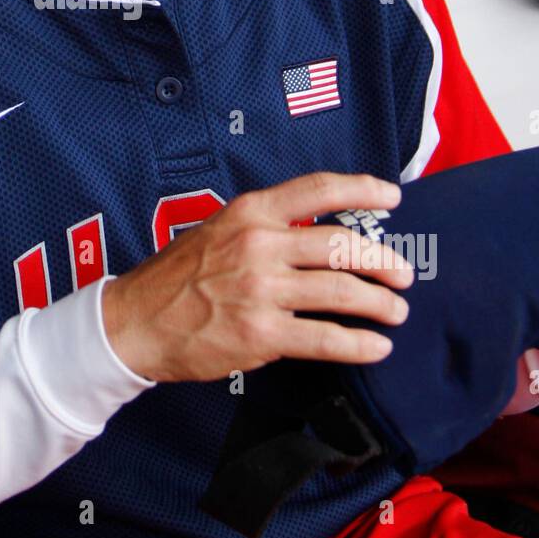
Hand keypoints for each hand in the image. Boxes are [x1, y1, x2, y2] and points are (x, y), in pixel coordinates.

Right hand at [102, 170, 413, 384]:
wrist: (135, 322)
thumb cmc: (177, 277)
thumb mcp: (218, 230)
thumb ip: (264, 227)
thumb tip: (318, 235)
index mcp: (251, 212)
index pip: (319, 189)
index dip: (363, 190)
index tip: (393, 198)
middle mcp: (259, 244)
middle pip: (342, 245)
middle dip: (382, 261)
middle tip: (403, 274)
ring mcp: (261, 289)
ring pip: (341, 290)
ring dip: (380, 303)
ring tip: (396, 311)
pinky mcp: (262, 333)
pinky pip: (325, 337)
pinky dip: (359, 344)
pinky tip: (375, 348)